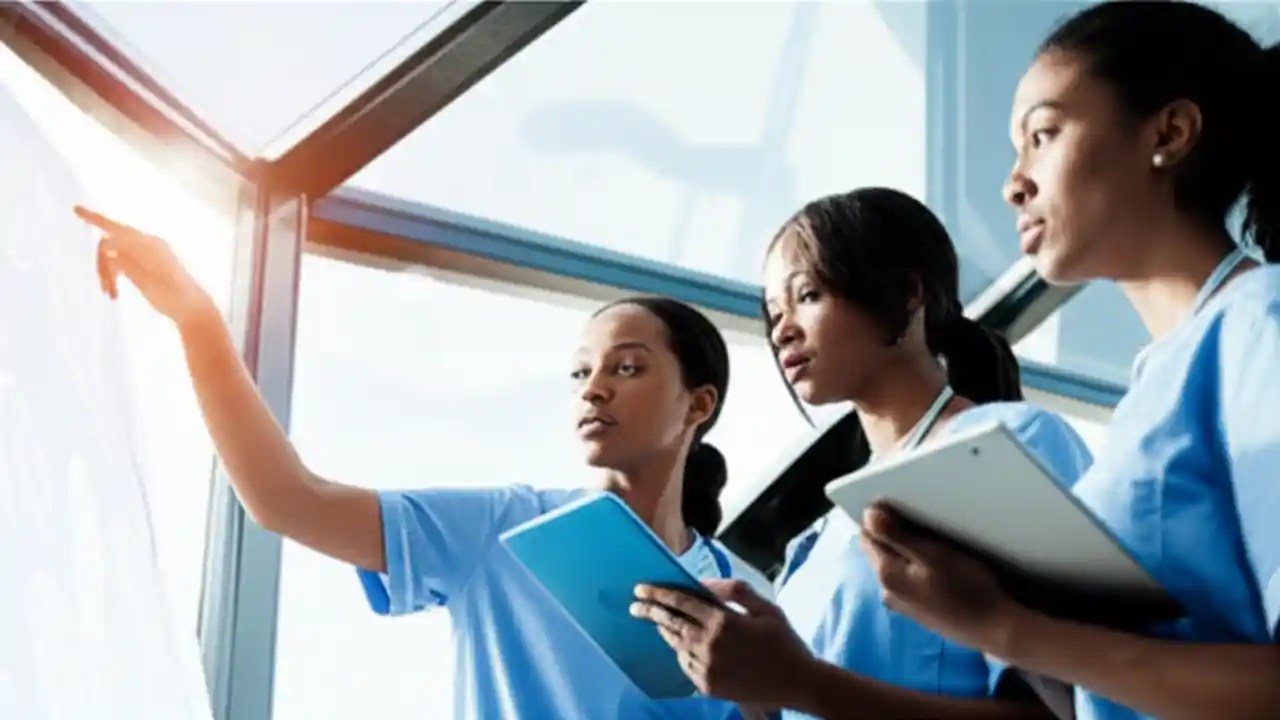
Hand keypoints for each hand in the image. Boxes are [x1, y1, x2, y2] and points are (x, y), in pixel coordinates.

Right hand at [75, 206, 212, 325]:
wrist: (193, 310)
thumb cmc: (171, 297)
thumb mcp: (147, 282)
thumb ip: (128, 264)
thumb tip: (107, 247)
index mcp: (149, 245)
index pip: (116, 228)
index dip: (95, 219)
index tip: (76, 210)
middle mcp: (149, 244)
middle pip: (112, 243)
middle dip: (101, 263)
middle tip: (104, 288)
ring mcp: (149, 253)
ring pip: (116, 255)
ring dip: (108, 273)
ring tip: (110, 294)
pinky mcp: (149, 264)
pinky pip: (124, 262)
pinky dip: (115, 275)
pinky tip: (114, 292)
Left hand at [630, 579, 814, 707]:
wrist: (798, 683)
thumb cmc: (784, 641)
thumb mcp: (765, 607)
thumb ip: (734, 591)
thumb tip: (703, 583)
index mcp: (723, 622)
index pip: (681, 602)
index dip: (658, 594)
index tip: (640, 588)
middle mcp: (710, 645)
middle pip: (671, 624)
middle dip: (650, 612)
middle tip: (635, 606)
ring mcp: (707, 669)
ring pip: (676, 645)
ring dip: (667, 632)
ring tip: (659, 623)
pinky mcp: (709, 687)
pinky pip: (686, 665)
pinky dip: (681, 653)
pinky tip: (683, 646)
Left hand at [859, 503, 1022, 652]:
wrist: (994, 629)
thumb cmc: (967, 588)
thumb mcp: (934, 555)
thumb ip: (897, 535)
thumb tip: (868, 514)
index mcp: (885, 574)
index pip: (868, 534)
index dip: (880, 517)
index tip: (902, 507)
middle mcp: (886, 590)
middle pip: (877, 550)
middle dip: (889, 532)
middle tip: (918, 521)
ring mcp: (900, 602)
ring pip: (891, 563)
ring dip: (901, 548)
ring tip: (927, 539)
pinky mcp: (915, 609)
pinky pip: (904, 577)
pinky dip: (910, 565)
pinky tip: (931, 563)